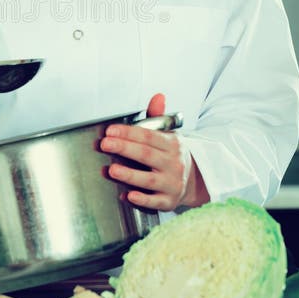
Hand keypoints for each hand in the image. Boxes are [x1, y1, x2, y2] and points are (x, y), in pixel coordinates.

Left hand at [100, 93, 206, 210]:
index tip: (110, 131)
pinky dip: (142, 200)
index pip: (149, 137)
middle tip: (105, 144)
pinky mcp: (168, 201)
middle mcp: (173, 164)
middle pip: (147, 155)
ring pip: (149, 180)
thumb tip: (158, 96)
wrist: (193, 181)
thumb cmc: (172, 155)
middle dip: (125, 149)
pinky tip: (128, 196)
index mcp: (171, 145)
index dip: (129, 133)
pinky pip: (154, 202)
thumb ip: (158, 117)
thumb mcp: (168, 135)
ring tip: (111, 170)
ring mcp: (171, 184)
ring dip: (130, 175)